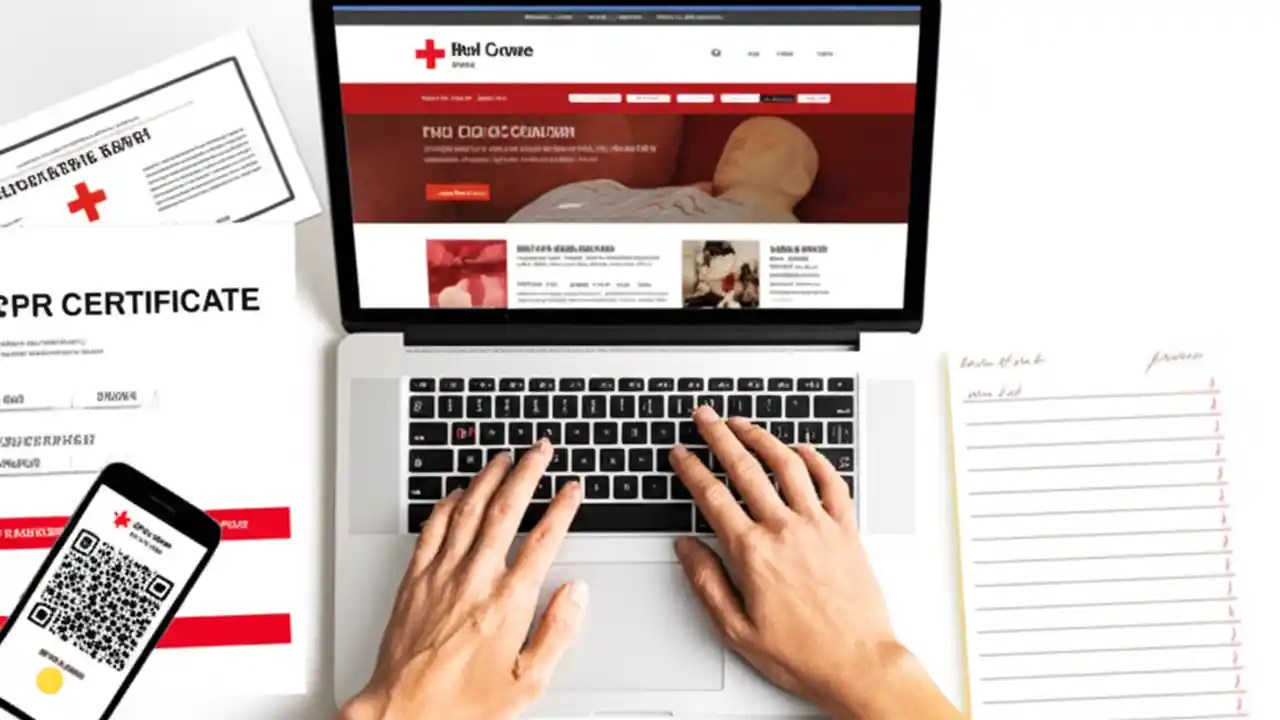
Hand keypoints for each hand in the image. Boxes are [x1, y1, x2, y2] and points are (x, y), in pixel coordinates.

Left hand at [339, 440, 586, 719]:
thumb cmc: (462, 705)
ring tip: (503, 457)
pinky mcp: (415, 581)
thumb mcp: (527, 682)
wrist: (403, 715)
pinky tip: (459, 493)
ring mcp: (442, 576)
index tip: (572, 489)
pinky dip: (449, 503)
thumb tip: (576, 594)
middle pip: (507, 509)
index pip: (544, 539)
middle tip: (540, 450)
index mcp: (508, 602)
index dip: (563, 507)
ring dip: (489, 477)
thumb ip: (557, 632)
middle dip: (527, 472)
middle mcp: (475, 579)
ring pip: (469, 509)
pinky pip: (433, 528)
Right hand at [671, 407, 959, 719]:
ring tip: (743, 423)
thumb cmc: (802, 653)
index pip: (712, 497)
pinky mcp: (846, 530)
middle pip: (744, 468)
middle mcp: (784, 530)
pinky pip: (831, 481)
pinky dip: (814, 459)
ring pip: (786, 465)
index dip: (691, 469)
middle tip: (704, 417)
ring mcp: (818, 525)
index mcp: (752, 553)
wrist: (858, 664)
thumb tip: (686, 548)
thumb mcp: (736, 629)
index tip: (680, 453)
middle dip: (719, 436)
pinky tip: (800, 449)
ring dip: (761, 437)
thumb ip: (706, 583)